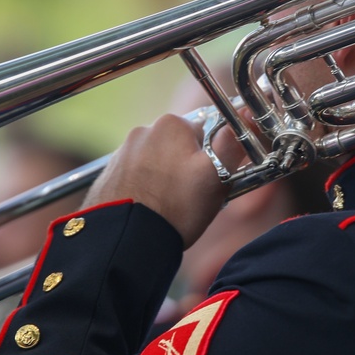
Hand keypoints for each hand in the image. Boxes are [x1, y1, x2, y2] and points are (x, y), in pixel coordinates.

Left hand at [83, 112, 234, 247]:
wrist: (127, 239)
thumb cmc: (176, 207)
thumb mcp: (217, 175)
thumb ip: (232, 142)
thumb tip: (245, 115)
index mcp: (172, 124)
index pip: (204, 134)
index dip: (211, 160)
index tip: (207, 182)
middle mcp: (143, 131)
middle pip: (178, 147)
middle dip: (185, 167)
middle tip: (190, 197)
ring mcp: (122, 152)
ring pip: (156, 161)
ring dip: (164, 177)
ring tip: (168, 205)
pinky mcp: (109, 173)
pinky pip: (136, 175)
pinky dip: (144, 187)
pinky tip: (149, 207)